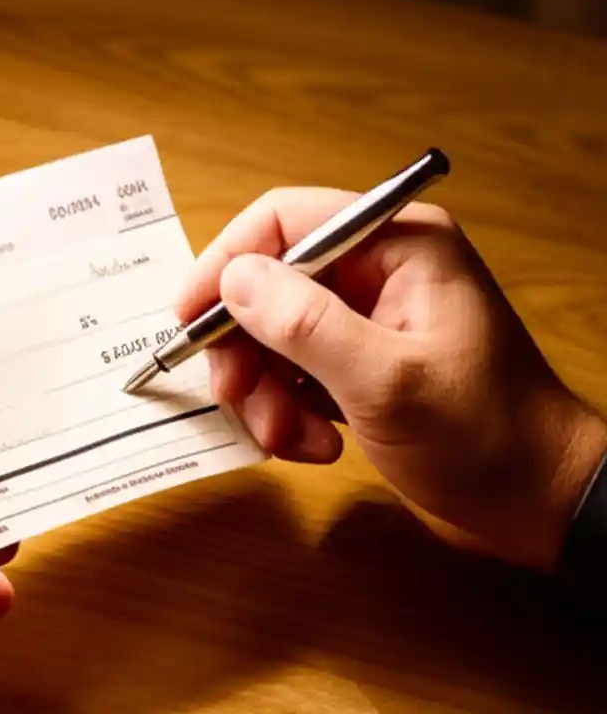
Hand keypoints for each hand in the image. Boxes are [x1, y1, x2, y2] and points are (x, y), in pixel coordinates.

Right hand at [175, 187, 606, 572]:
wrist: (537, 503)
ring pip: (270, 337)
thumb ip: (306, 325)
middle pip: (266, 285)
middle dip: (245, 349)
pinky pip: (290, 373)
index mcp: (396, 245)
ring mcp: (364, 320)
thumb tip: (232, 281)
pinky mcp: (356, 364)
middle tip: (239, 399)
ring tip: (295, 439)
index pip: (284, 221)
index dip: (225, 263)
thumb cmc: (484, 435)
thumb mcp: (386, 380)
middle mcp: (376, 271)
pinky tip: (318, 447)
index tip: (187, 319)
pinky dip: (288, 413)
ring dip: (266, 393)